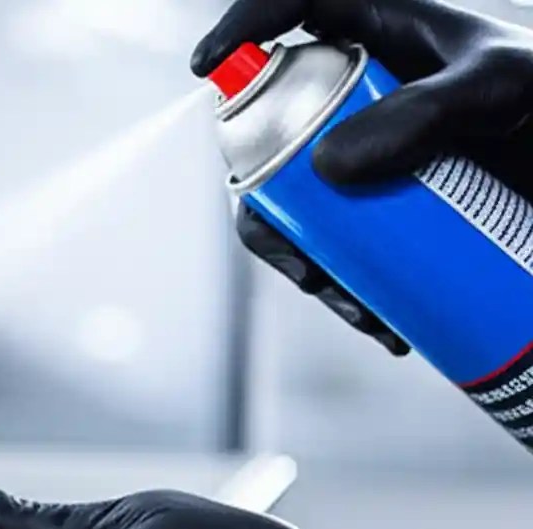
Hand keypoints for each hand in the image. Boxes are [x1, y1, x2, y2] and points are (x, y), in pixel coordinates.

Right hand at [192, 0, 532, 356]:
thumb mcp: (501, 90)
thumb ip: (423, 113)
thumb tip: (322, 166)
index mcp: (378, 30)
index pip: (289, 8)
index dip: (239, 29)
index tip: (204, 67)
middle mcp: (356, 92)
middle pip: (268, 132)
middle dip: (267, 205)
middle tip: (297, 252)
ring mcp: (365, 151)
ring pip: (292, 203)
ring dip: (303, 264)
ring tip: (357, 310)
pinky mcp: (381, 203)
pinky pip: (335, 244)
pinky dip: (343, 289)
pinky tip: (380, 321)